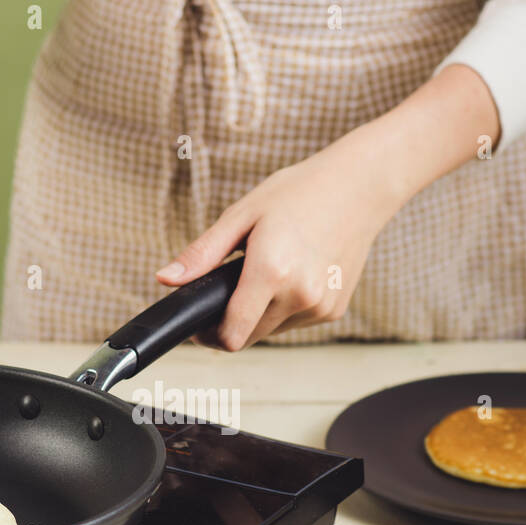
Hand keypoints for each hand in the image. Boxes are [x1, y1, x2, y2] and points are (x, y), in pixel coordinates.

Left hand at [155, 64, 500, 349]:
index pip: (232, 335)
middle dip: (232, 321)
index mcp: (271, 272)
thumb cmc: (300, 192)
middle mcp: (299, 295)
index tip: (199, 326)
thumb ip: (202, 254)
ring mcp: (320, 306)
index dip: (209, 336)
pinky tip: (292, 274)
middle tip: (230, 288)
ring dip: (260, 314)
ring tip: (267, 271)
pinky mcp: (334, 309)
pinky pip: (296, 322)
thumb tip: (166, 279)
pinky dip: (285, 307)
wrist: (359, 187)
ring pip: (272, 331)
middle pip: (249, 337)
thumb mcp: (242, 215)